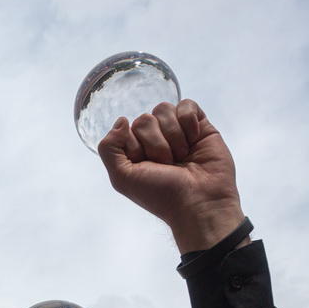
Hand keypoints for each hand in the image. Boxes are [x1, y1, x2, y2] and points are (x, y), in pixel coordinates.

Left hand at [98, 99, 243, 253]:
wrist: (198, 202)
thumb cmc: (161, 195)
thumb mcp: (122, 178)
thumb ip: (109, 148)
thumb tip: (121, 119)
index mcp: (135, 152)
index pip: (125, 130)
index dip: (135, 147)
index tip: (148, 167)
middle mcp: (155, 140)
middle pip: (144, 119)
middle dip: (155, 144)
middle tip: (167, 165)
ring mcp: (177, 132)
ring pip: (164, 110)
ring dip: (172, 136)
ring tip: (182, 158)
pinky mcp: (199, 127)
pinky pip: (187, 105)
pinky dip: (188, 121)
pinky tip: (194, 140)